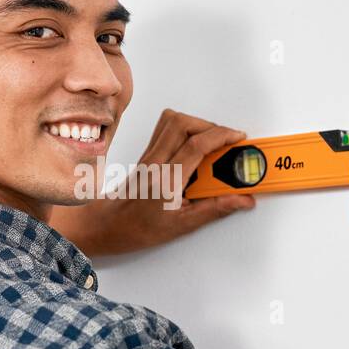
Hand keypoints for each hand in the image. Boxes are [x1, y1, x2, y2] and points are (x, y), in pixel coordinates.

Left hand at [47, 108, 255, 256]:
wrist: (107, 225)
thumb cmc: (138, 228)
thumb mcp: (182, 224)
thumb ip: (215, 208)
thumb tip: (242, 200)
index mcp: (166, 180)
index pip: (196, 145)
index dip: (222, 137)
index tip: (239, 139)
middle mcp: (156, 161)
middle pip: (184, 124)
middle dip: (212, 127)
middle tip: (228, 143)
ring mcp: (149, 154)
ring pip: (173, 121)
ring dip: (197, 124)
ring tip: (212, 143)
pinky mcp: (147, 152)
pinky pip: (166, 128)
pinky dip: (185, 128)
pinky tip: (193, 146)